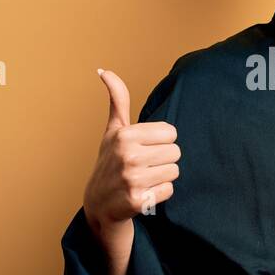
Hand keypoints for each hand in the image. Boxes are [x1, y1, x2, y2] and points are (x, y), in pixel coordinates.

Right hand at [84, 69, 179, 242]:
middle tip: (145, 166)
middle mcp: (128, 155)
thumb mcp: (113, 130)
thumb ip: (117, 100)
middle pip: (175, 152)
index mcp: (125, 135)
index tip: (145, 148)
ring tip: (145, 179)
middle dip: (163, 160)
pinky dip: (160, 193)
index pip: (171, 133)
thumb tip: (104, 70)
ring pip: (174, 171)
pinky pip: (169, 190)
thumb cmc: (110, 162)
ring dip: (163, 176)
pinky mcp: (139, 201)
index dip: (161, 142)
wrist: (98, 204)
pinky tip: (145, 192)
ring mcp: (132, 179)